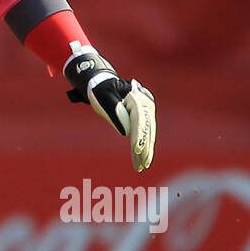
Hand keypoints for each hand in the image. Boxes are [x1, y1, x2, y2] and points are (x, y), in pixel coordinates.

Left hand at [64, 42, 156, 171]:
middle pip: (147, 129)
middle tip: (141, 165)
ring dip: (145, 152)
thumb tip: (126, 132)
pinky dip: (143, 147)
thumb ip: (115, 112)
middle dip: (144, 148)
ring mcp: (147, 111)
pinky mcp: (145, 118)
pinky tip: (142, 161)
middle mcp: (146, 104)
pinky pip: (145, 134)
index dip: (138, 135)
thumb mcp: (103, 96)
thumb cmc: (101, 89)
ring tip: (141, 167)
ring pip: (148, 134)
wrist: (104, 82)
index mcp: (136, 97)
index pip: (139, 119)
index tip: (136, 149)